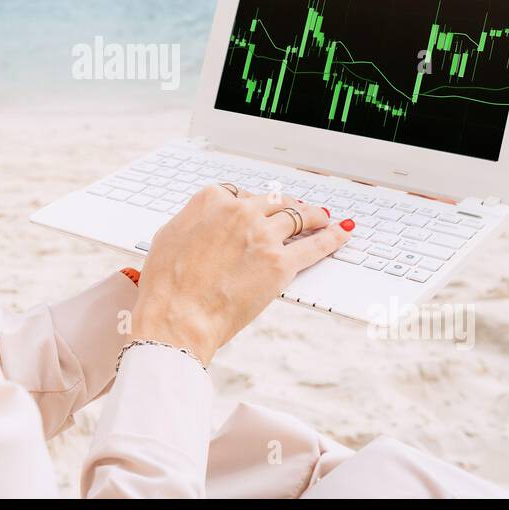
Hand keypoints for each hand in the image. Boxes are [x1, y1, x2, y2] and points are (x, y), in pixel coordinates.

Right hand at [131, 185, 349, 364]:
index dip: (252, 204)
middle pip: (273, 201)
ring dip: (314, 216)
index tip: (259, 209)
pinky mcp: (280, 263)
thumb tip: (204, 221)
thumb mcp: (170, 235)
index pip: (241, 193)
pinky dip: (332, 238)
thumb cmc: (166, 283)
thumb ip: (194, 220)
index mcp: (211, 200)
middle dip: (286, 205)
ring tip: (322, 218)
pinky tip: (341, 233)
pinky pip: (314, 246)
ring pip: (298, 217)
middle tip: (297, 210)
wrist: (177, 316)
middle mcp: (240, 211)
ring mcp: (263, 236)